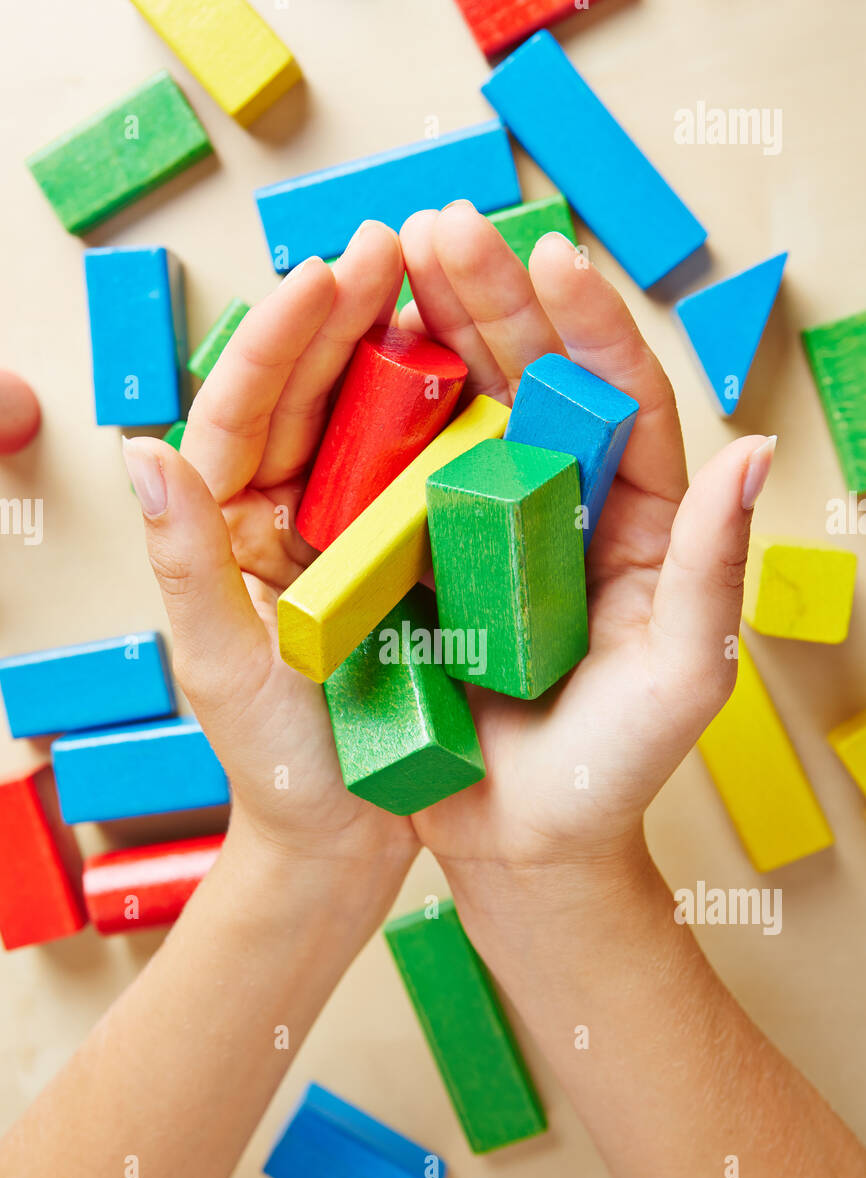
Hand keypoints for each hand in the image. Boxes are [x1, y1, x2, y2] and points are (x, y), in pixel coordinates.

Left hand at [123, 223, 418, 875]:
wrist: (347, 836)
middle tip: (399, 245)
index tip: (328, 275)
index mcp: (224, 529)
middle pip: (308, 394)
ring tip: (445, 281)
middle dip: (347, 316)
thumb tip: (141, 453)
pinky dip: (450, 420)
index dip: (281, 339)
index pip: (240, 412)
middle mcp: (280, 516)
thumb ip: (186, 564)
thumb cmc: (280, 767)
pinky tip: (486, 371)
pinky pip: (423, 472)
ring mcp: (343, 531)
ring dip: (402, 349)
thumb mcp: (225, 669)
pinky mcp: (401, 557)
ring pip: (368, 419)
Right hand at [399, 202, 773, 874]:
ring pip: (460, 416)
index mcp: (632, 521)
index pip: (620, 401)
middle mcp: (560, 510)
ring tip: (387, 265)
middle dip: (491, 302)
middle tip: (441, 229)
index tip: (550, 259)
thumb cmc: (611, 772)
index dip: (588, 326)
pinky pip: (396, 482)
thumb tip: (754, 452)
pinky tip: (346, 367)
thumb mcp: (681, 677)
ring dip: (428, 339)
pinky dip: (372, 424)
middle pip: (533, 385)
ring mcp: (485, 533)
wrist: (525, 845)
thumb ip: (709, 568)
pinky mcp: (421, 566)